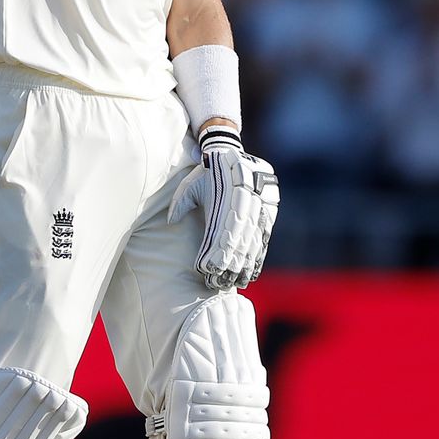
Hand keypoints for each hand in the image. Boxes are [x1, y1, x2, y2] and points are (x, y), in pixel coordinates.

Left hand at [169, 128, 280, 291]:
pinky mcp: (267, 215)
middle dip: (228, 265)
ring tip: (235, 283)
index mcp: (225, 199)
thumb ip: (181, 202)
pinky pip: (264, 240)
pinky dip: (258, 258)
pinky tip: (252, 273)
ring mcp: (258, 211)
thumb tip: (170, 220)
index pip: (220, 232)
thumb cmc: (207, 173)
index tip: (206, 269)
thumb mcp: (191, 184)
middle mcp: (243, 207)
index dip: (214, 253)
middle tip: (217, 284)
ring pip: (252, 244)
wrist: (234, 154)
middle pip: (237, 242)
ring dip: (244, 266)